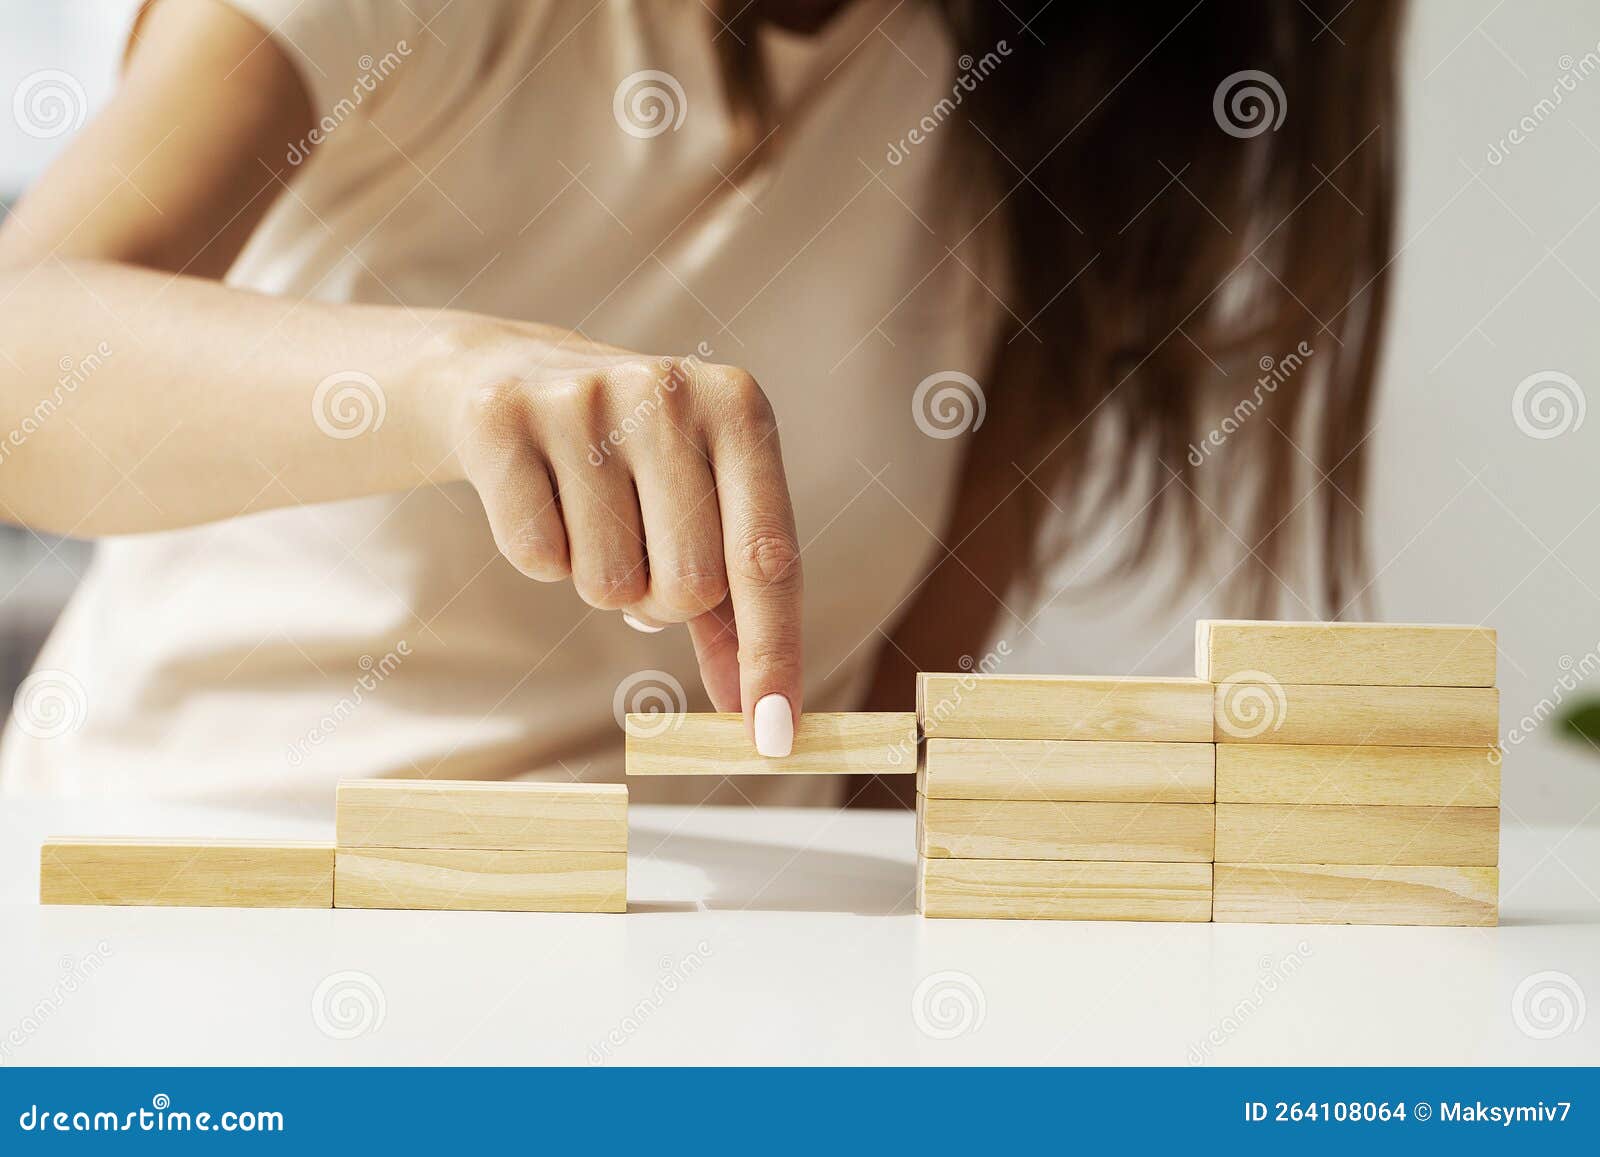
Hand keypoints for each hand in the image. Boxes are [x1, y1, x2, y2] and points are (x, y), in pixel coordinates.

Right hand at [434, 320, 802, 755]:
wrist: (510, 375)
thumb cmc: (631, 463)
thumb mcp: (701, 510)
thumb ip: (735, 611)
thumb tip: (755, 715)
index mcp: (740, 409)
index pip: (768, 560)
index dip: (773, 654)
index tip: (774, 738)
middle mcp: (670, 391)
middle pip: (689, 587)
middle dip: (662, 603)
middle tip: (641, 554)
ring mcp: (583, 399)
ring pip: (610, 583)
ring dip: (600, 580)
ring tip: (589, 515)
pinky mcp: (504, 421)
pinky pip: (539, 559)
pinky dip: (543, 558)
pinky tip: (541, 500)